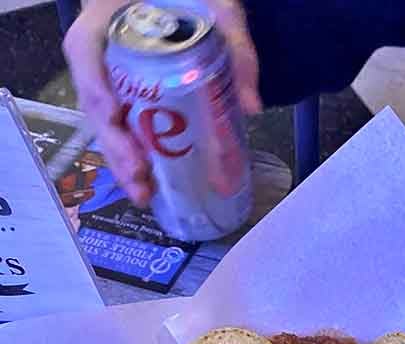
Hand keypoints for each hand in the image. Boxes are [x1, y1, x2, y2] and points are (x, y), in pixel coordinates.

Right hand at [63, 0, 260, 206]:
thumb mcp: (219, 7)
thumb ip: (236, 47)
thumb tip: (251, 106)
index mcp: (110, 16)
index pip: (85, 46)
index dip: (92, 82)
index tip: (113, 114)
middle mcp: (103, 49)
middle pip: (93, 99)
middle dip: (114, 144)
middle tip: (139, 177)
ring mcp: (112, 76)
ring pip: (104, 122)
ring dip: (122, 162)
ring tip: (144, 194)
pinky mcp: (127, 96)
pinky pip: (122, 127)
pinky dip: (134, 157)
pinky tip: (151, 184)